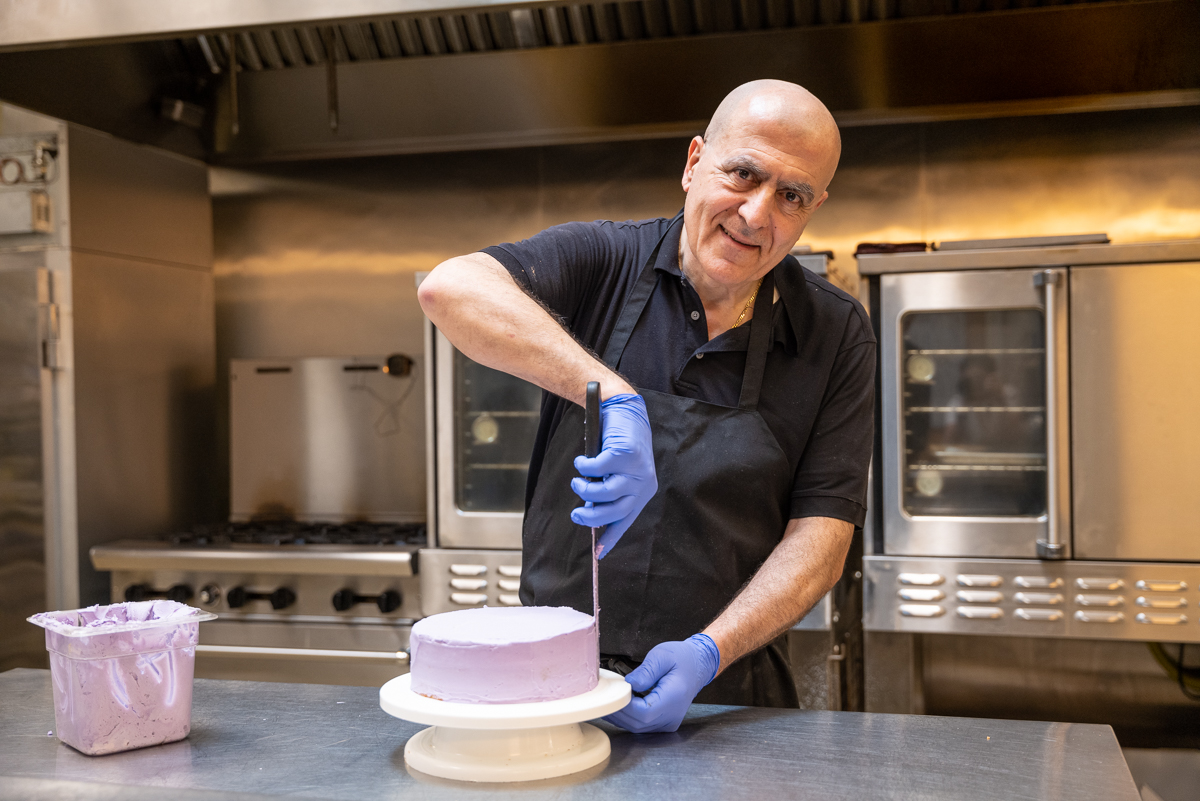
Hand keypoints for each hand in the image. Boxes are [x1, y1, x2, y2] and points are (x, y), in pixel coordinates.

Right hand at [570, 394, 656, 557]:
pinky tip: (581, 461)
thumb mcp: (617, 473)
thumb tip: (591, 514)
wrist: (625, 410)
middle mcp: (643, 483)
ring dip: (585, 490)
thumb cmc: (618, 444)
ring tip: (577, 482)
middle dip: (591, 517)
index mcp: (643, 492)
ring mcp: (635, 468)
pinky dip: (584, 467)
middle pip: (614, 511)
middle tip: (576, 514)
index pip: (626, 520)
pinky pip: (597, 469)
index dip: (611, 538)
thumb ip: (609, 491)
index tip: (598, 553)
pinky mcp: (624, 453)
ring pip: (605, 493)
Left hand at [603, 634, 720, 733]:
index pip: (644, 712)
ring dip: (621, 716)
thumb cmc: (682, 658)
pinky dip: (628, 718)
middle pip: (639, 723)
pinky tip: (619, 706)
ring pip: (639, 727)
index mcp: (674, 698)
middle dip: (618, 712)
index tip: (612, 694)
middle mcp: (672, 715)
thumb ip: (645, 671)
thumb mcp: (662, 655)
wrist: (698, 664)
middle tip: (603, 698)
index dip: (625, 706)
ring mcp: (669, 722)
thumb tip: (628, 685)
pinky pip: (642, 725)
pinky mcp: (664, 722)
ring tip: (608, 701)